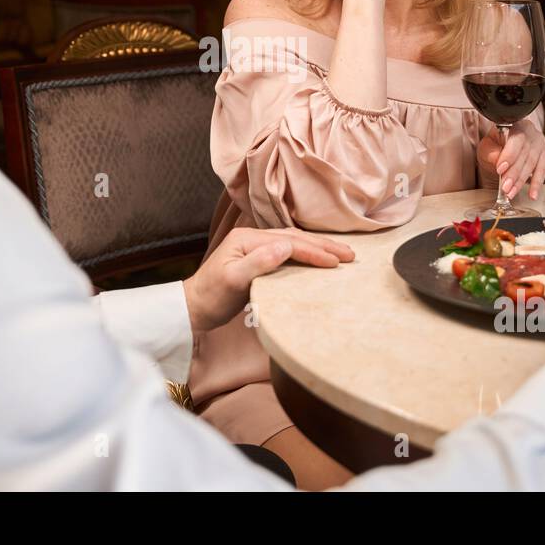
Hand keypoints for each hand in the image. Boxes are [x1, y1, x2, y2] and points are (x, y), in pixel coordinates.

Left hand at [182, 227, 355, 333]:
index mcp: (247, 239)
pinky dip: (307, 253)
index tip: (336, 263)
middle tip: (351, 255)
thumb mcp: (233, 280)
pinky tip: (319, 258)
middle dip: (324, 245)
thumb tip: (285, 246)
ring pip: (294, 242)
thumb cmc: (211, 296)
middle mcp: (252, 238)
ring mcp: (255, 247)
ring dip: (318, 247)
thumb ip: (259, 262)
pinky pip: (289, 251)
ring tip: (341, 254)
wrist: (194, 307)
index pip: (289, 242)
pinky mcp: (258, 259)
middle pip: (295, 237)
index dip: (314, 251)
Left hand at [477, 119, 544, 199]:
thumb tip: (498, 162)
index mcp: (516, 124)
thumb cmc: (494, 145)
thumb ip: (491, 153)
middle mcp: (531, 132)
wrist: (504, 146)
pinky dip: (536, 184)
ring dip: (522, 181)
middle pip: (525, 154)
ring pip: (532, 164)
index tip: (500, 169)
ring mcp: (540, 143)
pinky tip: (532, 194)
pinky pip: (542, 171)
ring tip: (512, 193)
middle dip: (514, 174)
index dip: (509, 155)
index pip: (516, 140)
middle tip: (505, 187)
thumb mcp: (487, 146)